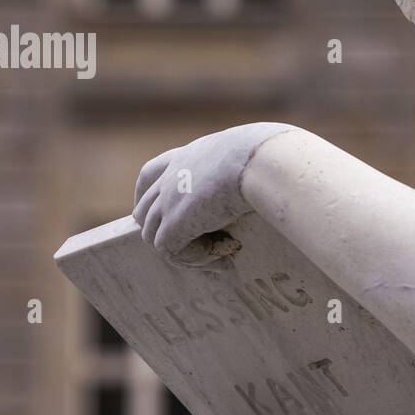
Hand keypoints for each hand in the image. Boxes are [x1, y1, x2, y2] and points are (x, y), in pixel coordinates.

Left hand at [132, 123, 294, 261]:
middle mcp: (171, 176)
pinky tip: (225, 254)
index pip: (150, 174)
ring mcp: (167, 200)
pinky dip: (196, 258)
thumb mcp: (248, 156)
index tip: (163, 212)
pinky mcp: (174, 223)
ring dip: (186, 250)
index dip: (147, 197)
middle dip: (165, 232)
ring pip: (154, 237)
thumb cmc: (267, 156)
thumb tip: (270, 177)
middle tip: (202, 244)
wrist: (259, 161)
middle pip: (144, 211)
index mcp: (188, 156)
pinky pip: (170, 252)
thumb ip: (244, 168)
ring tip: (223, 252)